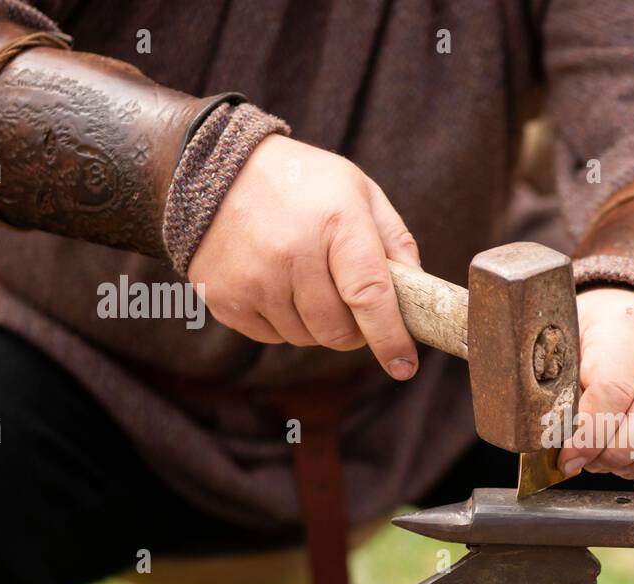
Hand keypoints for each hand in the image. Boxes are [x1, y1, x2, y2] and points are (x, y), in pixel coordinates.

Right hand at [189, 134, 421, 379]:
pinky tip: (277, 284)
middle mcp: (293, 254)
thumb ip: (395, 241)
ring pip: (306, 338)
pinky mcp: (225, 297)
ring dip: (317, 324)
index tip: (404, 366)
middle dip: (354, 330)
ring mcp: (254, 279)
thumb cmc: (301, 182)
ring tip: (307, 281)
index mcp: (336, 224)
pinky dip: (284, 321)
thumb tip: (419, 292)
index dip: (390, 338)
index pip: (370, 297)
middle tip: (351, 305)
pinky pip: (272, 336)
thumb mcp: (358, 191)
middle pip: (338, 332)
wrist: (214, 167)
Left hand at [558, 288, 633, 500]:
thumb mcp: (565, 350)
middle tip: (591, 463)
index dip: (590, 433)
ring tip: (615, 469)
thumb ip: (562, 394)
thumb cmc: (589, 339)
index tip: (568, 457)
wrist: (630, 317)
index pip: (614, 387)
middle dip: (619, 452)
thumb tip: (562, 449)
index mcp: (629, 324)